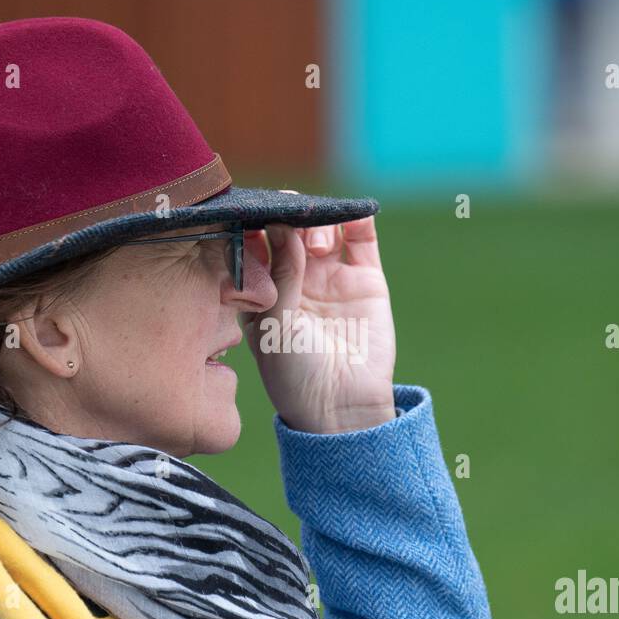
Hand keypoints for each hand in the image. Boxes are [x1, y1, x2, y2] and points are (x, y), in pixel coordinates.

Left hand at [242, 214, 396, 433]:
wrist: (341, 407)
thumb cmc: (294, 374)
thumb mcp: (275, 323)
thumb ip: (279, 272)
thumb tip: (280, 223)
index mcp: (260, 289)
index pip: (254, 243)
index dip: (254, 223)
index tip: (254, 212)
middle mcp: (293, 279)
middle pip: (288, 228)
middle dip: (288, 214)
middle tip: (288, 213)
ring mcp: (329, 276)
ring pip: (322, 228)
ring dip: (318, 220)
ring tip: (317, 244)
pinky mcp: (364, 278)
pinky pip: (360, 238)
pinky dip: (356, 218)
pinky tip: (351, 212)